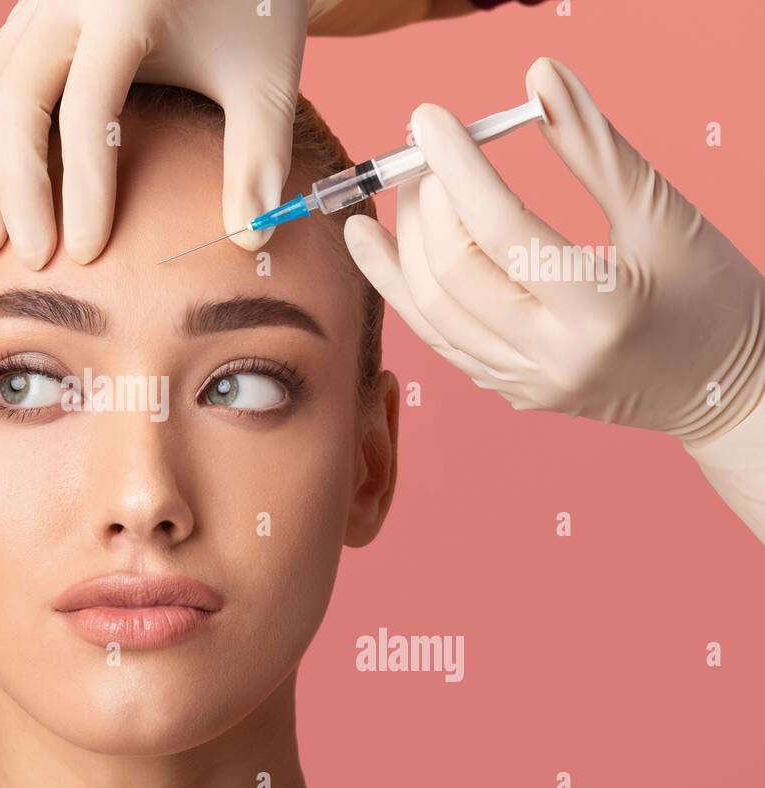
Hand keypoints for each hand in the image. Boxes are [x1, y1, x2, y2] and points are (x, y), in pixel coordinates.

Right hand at [0, 0, 312, 268]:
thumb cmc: (250, 14)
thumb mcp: (265, 79)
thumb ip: (259, 155)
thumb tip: (250, 236)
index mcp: (127, 4)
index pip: (88, 110)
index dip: (83, 190)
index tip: (88, 255)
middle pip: (14, 100)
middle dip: (17, 190)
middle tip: (33, 259)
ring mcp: (36, 2)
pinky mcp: (25, 15)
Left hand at [344, 57, 764, 448]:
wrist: (725, 389)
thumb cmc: (711, 296)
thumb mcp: (663, 214)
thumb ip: (593, 147)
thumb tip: (537, 77)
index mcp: (602, 311)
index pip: (503, 230)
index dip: (458, 167)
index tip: (428, 118)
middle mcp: (553, 358)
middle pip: (453, 273)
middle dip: (425, 202)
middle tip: (420, 149)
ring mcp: (525, 384)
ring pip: (431, 313)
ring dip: (401, 245)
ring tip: (398, 188)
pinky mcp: (509, 391)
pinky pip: (438, 338)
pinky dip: (405, 288)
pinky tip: (381, 244)